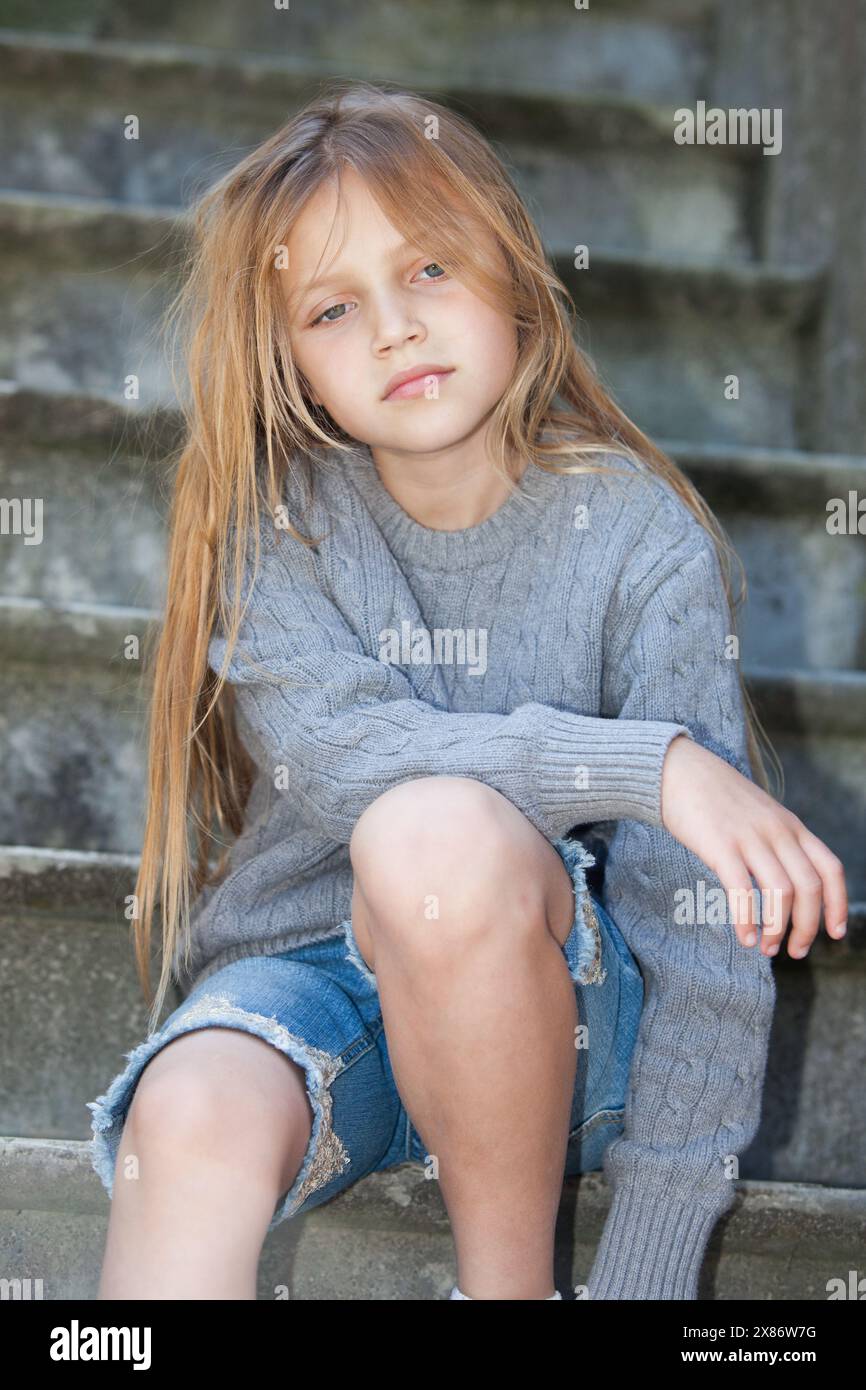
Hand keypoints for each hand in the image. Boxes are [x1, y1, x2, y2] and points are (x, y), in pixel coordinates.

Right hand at [660, 734, 847, 957]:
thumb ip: (778, 843)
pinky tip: (744, 938)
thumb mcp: (761, 815)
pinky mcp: (721, 845)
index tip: (834, 934)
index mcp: (792, 826)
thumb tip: (785, 886)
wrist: (679, 770)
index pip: (830, 869)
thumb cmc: (716, 799)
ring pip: (782, 892)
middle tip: (794, 951)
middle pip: (809, 888)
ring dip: (777, 929)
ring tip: (766, 948)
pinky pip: (742, 889)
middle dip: (806, 928)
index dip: (837, 906)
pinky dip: (747, 919)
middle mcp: (778, 832)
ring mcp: (750, 837)